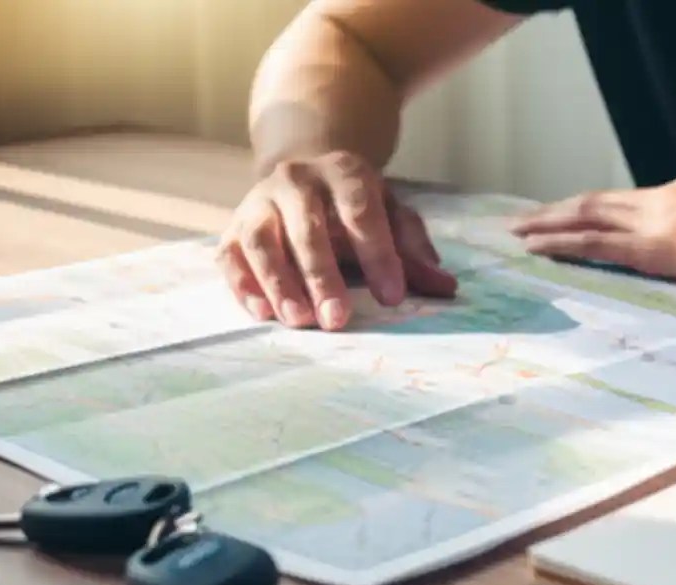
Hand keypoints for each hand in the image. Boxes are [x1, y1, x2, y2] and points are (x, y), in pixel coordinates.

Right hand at [216, 151, 456, 330]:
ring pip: (261, 239)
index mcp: (343, 173)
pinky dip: (243, 284)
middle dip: (322, 275)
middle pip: (307, 228)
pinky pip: (230, 255)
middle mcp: (296, 180)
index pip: (361, 211)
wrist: (303, 176)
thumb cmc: (354, 207)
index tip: (392, 296)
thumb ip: (413, 250)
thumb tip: (445, 286)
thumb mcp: (390, 216)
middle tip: (337, 320)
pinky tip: (262, 312)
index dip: (377, 254)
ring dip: (277, 282)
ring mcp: (259, 202)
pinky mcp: (233, 228)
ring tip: (298, 320)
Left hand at [509, 175, 675, 290]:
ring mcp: (658, 221)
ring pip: (586, 216)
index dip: (595, 207)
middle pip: (596, 201)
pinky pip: (595, 243)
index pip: (628, 200)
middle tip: (523, 221)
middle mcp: (664, 198)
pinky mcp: (655, 248)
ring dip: (548, 224)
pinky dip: (562, 244)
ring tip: (518, 233)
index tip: (570, 214)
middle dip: (557, 211)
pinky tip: (539, 249)